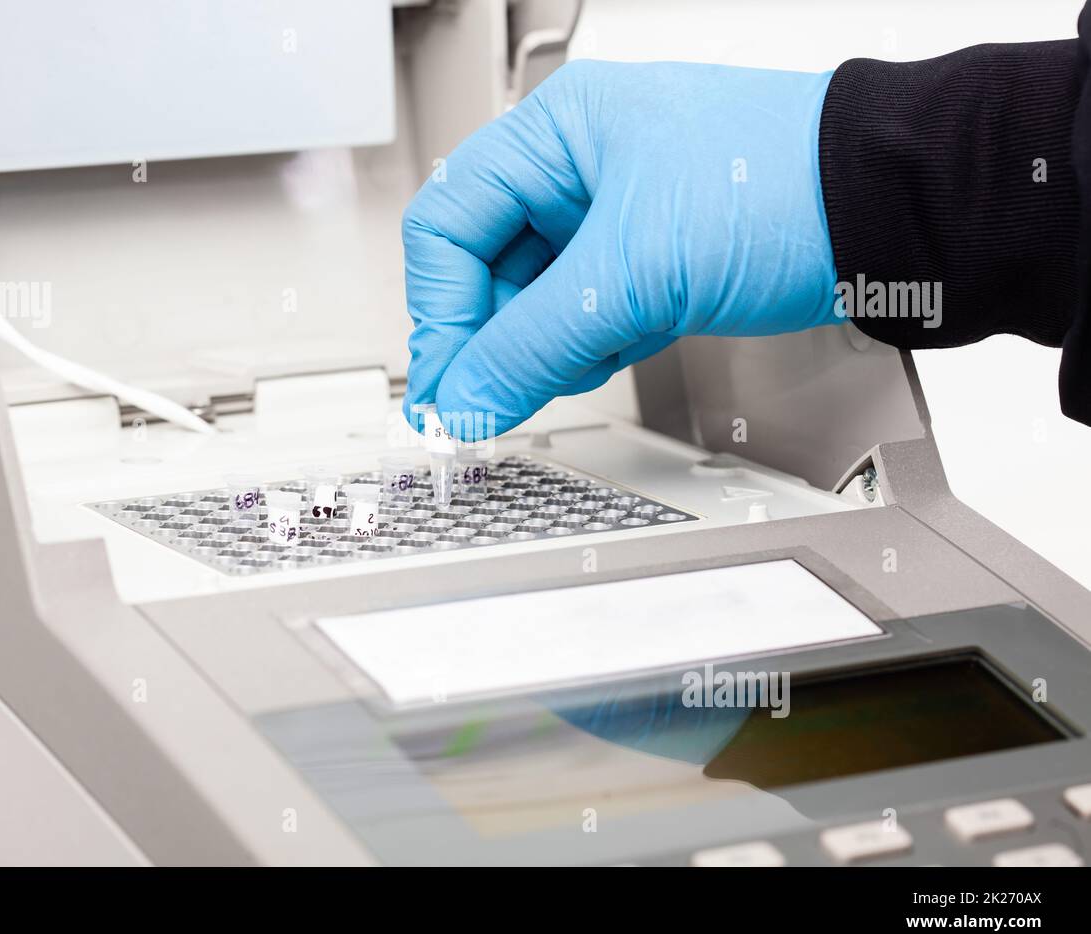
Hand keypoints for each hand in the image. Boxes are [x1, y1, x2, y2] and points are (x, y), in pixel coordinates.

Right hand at [401, 59, 842, 436]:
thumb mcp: (631, 272)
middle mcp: (575, 170)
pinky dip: (595, 343)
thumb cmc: (784, 187)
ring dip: (551, 344)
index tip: (448, 385)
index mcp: (555, 134)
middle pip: (488, 268)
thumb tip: (462, 400)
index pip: (448, 225)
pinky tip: (627, 343)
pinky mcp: (650, 260)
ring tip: (590, 353)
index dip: (439, 310)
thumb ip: (531, 344)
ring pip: (538, 300)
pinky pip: (587, 314)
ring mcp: (614, 217)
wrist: (891, 213)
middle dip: (497, 337)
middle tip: (490, 402)